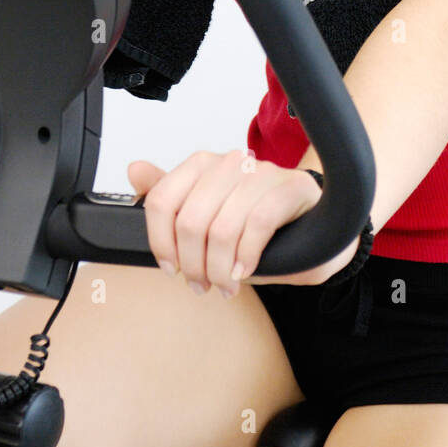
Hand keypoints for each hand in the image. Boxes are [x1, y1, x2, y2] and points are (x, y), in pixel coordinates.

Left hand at [127, 149, 360, 295]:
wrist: (313, 230)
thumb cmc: (255, 225)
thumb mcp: (208, 217)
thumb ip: (171, 198)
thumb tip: (134, 170)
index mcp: (202, 165)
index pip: (162, 201)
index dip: (161, 242)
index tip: (170, 267)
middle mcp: (230, 162)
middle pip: (190, 221)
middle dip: (193, 264)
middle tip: (201, 284)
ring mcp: (262, 172)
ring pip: (222, 228)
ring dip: (220, 269)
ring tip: (224, 284)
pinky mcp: (291, 187)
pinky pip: (258, 225)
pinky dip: (246, 257)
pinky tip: (245, 271)